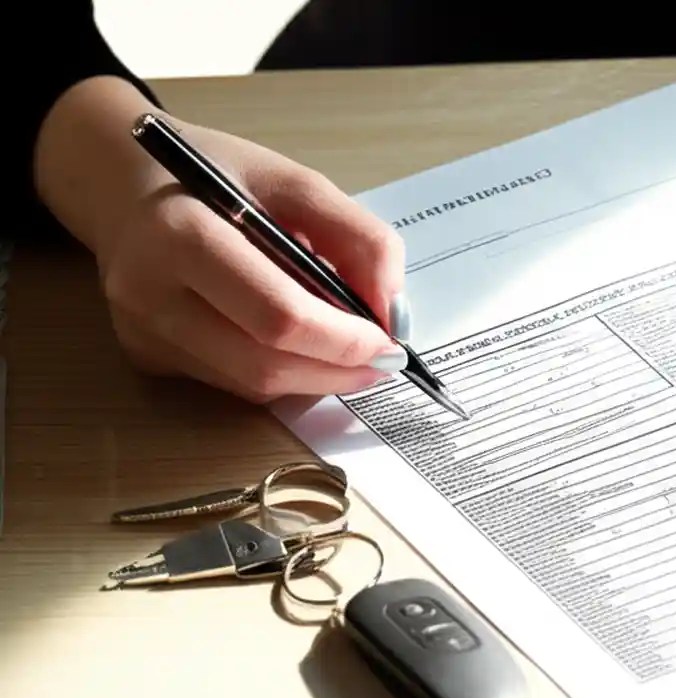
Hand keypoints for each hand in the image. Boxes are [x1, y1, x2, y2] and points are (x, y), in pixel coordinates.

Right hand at [34, 77, 411, 402]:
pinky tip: (299, 342)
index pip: (277, 315)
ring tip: (350, 349)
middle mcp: (149, 294)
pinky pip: (231, 381)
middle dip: (337, 369)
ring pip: (251, 385)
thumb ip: (357, 237)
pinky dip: (281, 370)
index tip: (390, 340)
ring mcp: (142, 333)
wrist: (123, 182)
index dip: (344, 339)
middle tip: (383, 359)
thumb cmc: (216, 175)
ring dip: (316, 377)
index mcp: (180, 235)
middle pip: (264, 364)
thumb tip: (393, 311)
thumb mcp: (294, 182)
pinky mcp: (147, 356)